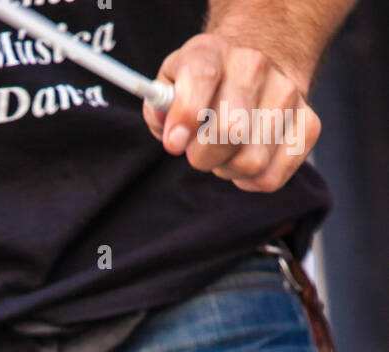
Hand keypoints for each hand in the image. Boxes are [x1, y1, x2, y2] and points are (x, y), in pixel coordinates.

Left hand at [142, 32, 320, 192]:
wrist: (254, 71)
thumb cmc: (205, 87)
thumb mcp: (172, 85)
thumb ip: (160, 109)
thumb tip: (172, 135)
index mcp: (213, 52)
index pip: (201, 78)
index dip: (185, 118)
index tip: (174, 143)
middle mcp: (254, 67)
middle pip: (230, 131)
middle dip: (203, 155)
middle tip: (199, 150)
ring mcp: (287, 94)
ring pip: (250, 162)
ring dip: (228, 169)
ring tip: (225, 151)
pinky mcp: (308, 125)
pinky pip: (271, 178)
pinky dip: (251, 181)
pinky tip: (245, 159)